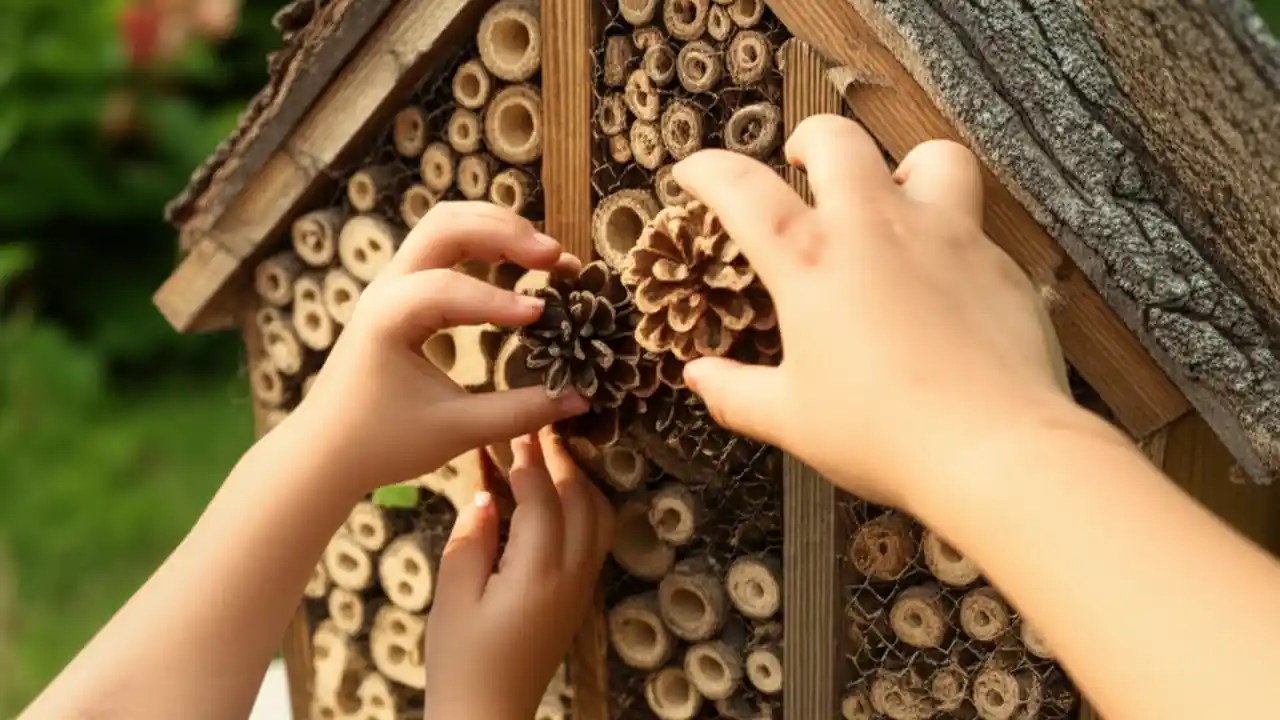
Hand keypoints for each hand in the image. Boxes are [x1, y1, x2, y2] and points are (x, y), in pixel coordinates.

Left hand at [289, 202, 589, 494]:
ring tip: (546, 254)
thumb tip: (581, 398)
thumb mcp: (455, 431)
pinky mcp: (404, 291)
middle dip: (504, 232)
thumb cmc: (382, 442)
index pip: (446, 289)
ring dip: (497, 228)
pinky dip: (485, 242)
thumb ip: (519, 412)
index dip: (497, 299)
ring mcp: (393, 283)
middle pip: (446, 226)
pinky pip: (445, 246)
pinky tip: (522, 262)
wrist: (325, 450)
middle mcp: (387, 288)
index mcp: (387, 319)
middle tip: (556, 257)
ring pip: (446, 224)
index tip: (543, 315)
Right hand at [425, 429, 612, 719]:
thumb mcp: (452, 598)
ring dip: (579, 482)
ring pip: (598, 518)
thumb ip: (471, 539)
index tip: (519, 430)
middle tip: (539, 430)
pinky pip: (594, 539)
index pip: (544, 499)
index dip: (531, 460)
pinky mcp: (579, 598)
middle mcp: (571, 577)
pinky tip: (557, 497)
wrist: (487, 716)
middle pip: (581, 501)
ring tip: (550, 457)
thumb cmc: (462, 661)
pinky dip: (583, 507)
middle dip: (562, 461)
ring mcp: (581, 588)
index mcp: (538, 573)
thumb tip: (488, 495)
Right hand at [674, 116, 1078, 508]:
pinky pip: (973, 226)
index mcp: (812, 261)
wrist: (993, 446)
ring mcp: (946, 237)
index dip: (709, 170)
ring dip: (905, 166)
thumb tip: (699, 379)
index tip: (693, 173)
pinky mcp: (998, 263)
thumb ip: (736, 394)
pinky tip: (942, 283)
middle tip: (800, 162)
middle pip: (838, 140)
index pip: (743, 189)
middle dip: (810, 139)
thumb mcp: (791, 419)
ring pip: (932, 157)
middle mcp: (877, 228)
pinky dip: (949, 239)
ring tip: (894, 195)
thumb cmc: (880, 433)